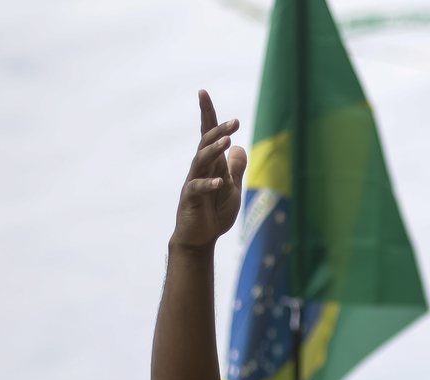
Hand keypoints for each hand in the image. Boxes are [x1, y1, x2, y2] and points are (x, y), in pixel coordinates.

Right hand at [170, 90, 246, 250]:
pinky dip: (209, 184)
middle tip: (235, 121)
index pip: (209, 135)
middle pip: (206, 143)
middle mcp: (201, 168)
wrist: (201, 236)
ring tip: (228, 140)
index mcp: (212, 163)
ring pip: (201, 160)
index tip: (203, 92)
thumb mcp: (232, 187)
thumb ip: (235, 168)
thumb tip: (239, 147)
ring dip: (214, 149)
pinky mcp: (191, 199)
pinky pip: (198, 188)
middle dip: (218, 129)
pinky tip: (219, 182)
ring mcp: (194, 182)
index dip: (207, 114)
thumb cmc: (214, 211)